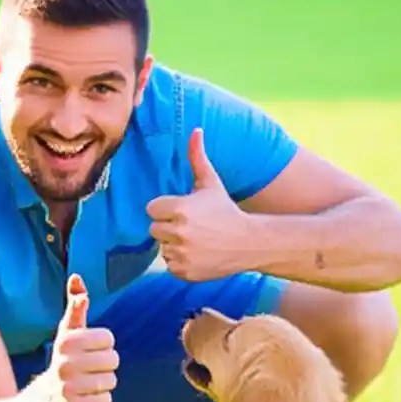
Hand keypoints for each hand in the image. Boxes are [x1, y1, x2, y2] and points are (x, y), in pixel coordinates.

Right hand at [44, 274, 118, 401]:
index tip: (86, 352)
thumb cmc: (64, 360)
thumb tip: (77, 277)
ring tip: (85, 385)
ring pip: (111, 381)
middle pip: (113, 360)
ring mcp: (69, 387)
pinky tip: (84, 400)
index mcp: (66, 341)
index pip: (108, 339)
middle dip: (105, 367)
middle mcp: (65, 363)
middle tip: (87, 371)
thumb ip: (75, 306)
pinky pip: (106, 401)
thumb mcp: (67, 333)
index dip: (102, 346)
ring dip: (103, 385)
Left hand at [147, 128, 255, 280]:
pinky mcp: (184, 272)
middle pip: (154, 229)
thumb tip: (196, 130)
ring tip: (196, 239)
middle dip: (169, 226)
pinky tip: (198, 253)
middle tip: (192, 226)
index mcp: (180, 209)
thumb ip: (198, 157)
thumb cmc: (225, 209)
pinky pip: (170, 265)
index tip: (182, 210)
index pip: (152, 209)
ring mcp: (181, 254)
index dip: (165, 208)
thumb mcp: (211, 183)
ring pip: (162, 248)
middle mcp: (178, 232)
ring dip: (174, 245)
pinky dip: (180, 261)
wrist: (248, 242)